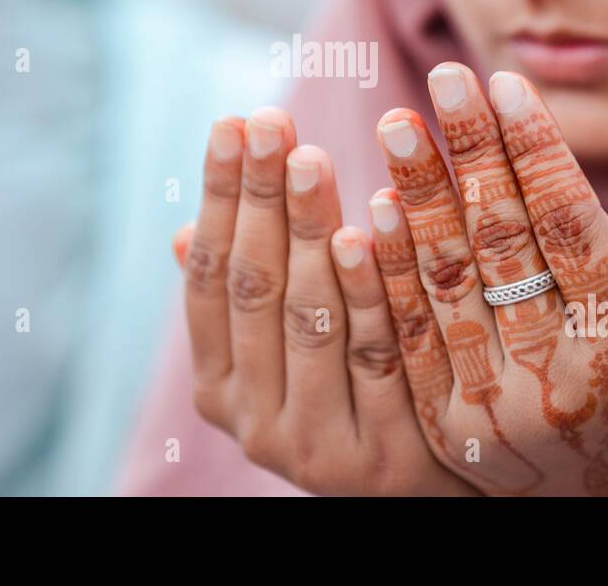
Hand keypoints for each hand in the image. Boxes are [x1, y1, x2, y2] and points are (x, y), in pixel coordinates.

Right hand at [173, 107, 476, 494]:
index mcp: (218, 388)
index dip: (219, 197)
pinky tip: (365, 230)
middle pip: (254, 289)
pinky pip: (374, 354)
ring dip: (306, 230)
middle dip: (259, 197)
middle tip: (270, 120)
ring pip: (306, 317)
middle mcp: (253, 421)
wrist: (427, 487)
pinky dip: (367, 289)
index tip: (232, 124)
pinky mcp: (382, 455)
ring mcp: (314, 444)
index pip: (209, 278)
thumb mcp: (281, 354)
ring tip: (311, 156)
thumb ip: (243, 300)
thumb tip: (180, 234)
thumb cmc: (346, 393)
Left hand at [370, 63, 607, 494]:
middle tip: (439, 80)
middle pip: (502, 243)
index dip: (535, 152)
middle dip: (469, 154)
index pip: (571, 229)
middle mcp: (555, 376)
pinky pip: (408, 334)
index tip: (505, 84)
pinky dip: (392, 270)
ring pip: (446, 281)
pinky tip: (375, 209)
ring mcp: (492, 403)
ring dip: (417, 197)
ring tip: (396, 125)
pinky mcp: (444, 421)